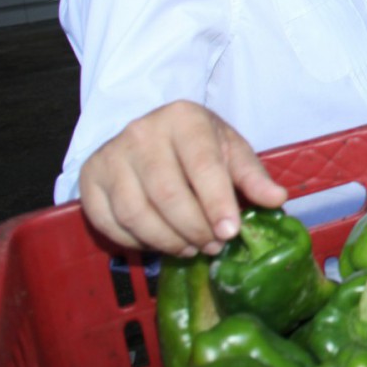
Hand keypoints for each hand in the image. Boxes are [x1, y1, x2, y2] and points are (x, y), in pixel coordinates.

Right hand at [78, 101, 286, 255]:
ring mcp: (110, 155)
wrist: (151, 133)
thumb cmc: (199, 144)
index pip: (202, 165)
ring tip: (192, 247)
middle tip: (213, 246)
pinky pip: (110, 223)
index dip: (217, 203)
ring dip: (168, 240)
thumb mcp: (230, 150)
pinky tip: (160, 243)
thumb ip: (252, 176)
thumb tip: (277, 199)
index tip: (230, 233)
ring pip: (136, 213)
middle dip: (194, 229)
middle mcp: (141, 132)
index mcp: (183, 118)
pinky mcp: (89, 179)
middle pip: (167, 194)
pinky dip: (137, 242)